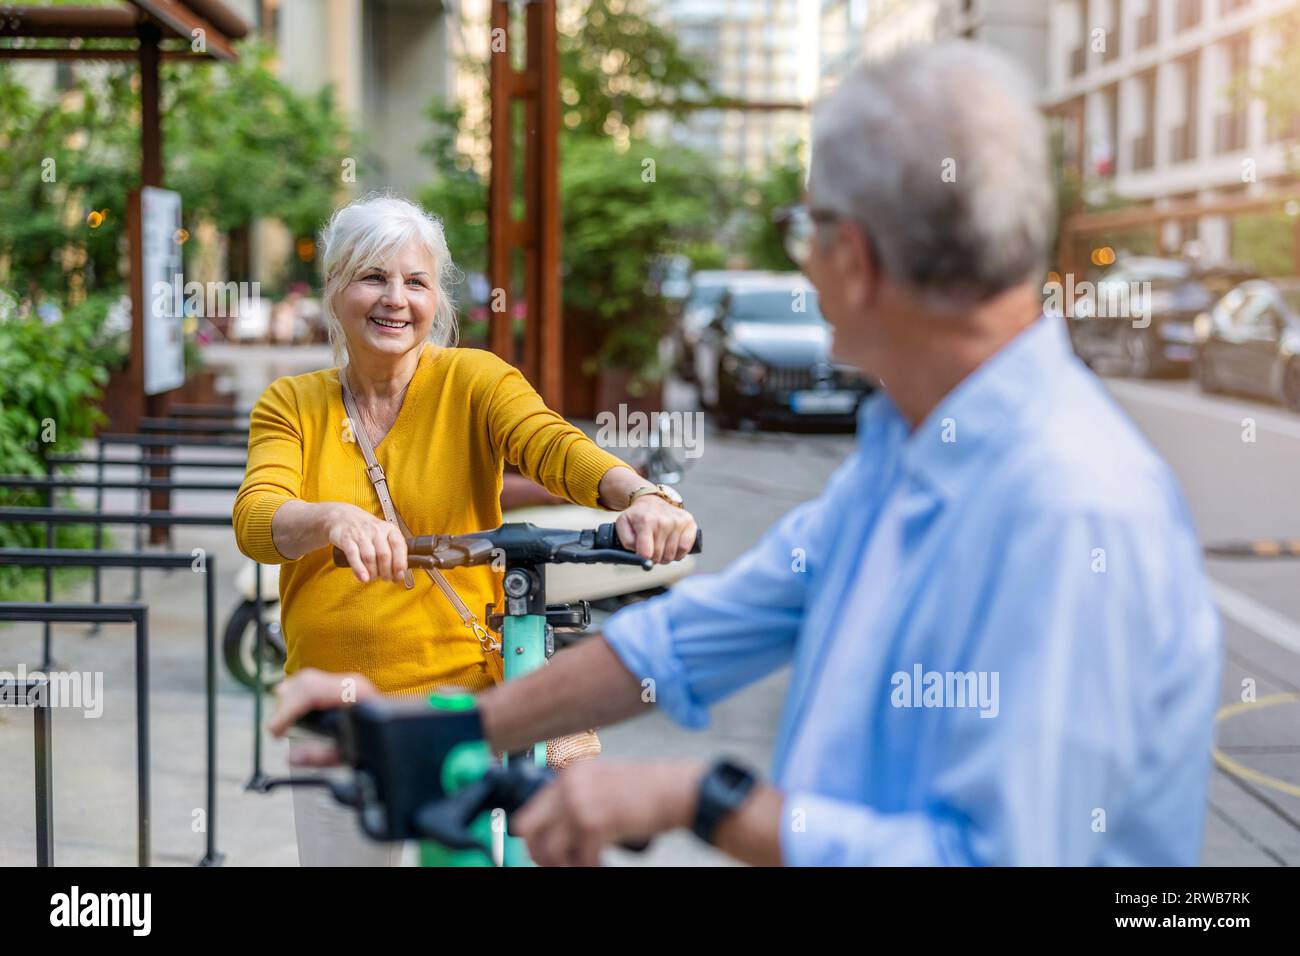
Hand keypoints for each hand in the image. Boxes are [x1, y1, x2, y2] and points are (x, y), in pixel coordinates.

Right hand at [268, 667, 378, 765]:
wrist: (402, 733)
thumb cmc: (379, 742)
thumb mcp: (351, 754)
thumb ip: (320, 756)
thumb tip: (291, 758)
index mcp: (353, 695)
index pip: (310, 691)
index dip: (287, 711)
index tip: (275, 732)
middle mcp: (350, 683)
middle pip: (304, 682)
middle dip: (285, 706)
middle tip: (277, 731)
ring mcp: (346, 681)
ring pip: (306, 678)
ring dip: (288, 699)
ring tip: (282, 722)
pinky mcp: (342, 685)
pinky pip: (312, 682)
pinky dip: (297, 695)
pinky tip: (292, 711)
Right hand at [322, 502, 407, 582]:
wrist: (343, 517)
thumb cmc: (368, 531)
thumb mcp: (385, 535)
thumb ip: (393, 552)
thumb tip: (399, 574)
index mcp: (389, 529)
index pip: (398, 546)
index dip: (400, 564)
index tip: (399, 575)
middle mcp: (376, 530)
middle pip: (384, 555)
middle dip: (386, 572)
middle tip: (386, 579)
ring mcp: (360, 534)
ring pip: (370, 557)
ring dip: (373, 572)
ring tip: (373, 577)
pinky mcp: (346, 539)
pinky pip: (354, 556)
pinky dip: (359, 569)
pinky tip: (364, 578)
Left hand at [512, 759, 703, 865]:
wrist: (675, 789)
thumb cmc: (646, 790)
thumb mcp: (602, 783)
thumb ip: (576, 799)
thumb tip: (554, 832)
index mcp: (569, 774)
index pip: (531, 809)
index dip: (535, 837)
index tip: (546, 852)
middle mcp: (568, 785)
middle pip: (527, 828)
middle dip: (538, 852)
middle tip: (557, 864)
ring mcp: (578, 803)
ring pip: (548, 850)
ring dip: (564, 865)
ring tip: (583, 865)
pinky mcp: (593, 824)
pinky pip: (579, 860)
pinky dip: (589, 868)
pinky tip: (602, 865)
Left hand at [615, 495, 697, 564]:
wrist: (652, 501)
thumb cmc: (637, 516)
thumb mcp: (623, 524)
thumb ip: (626, 541)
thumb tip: (639, 553)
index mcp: (646, 522)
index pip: (646, 553)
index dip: (643, 557)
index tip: (642, 553)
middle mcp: (664, 521)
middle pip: (659, 556)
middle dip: (653, 557)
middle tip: (650, 548)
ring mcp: (678, 522)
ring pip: (672, 555)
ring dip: (665, 556)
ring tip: (660, 546)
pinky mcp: (689, 523)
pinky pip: (685, 549)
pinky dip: (678, 553)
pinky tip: (672, 546)